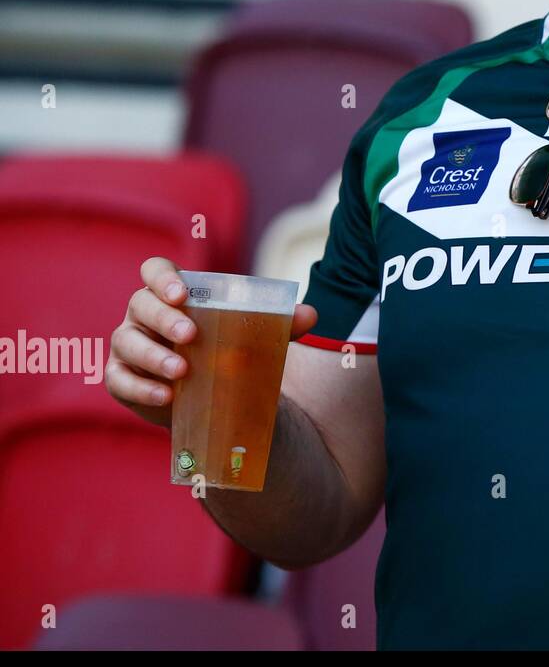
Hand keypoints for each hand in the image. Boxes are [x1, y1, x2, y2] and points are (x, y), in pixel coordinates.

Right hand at [107, 256, 318, 427]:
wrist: (213, 397)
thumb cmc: (229, 350)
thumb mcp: (255, 335)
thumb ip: (281, 323)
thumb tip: (311, 315)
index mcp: (171, 293)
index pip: (153, 270)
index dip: (162, 277)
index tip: (183, 293)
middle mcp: (143, 314)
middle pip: (140, 304)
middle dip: (163, 318)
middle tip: (191, 334)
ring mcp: (128, 345)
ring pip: (127, 342)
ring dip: (153, 355)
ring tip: (183, 370)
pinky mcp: (121, 379)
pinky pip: (120, 380)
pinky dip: (141, 388)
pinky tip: (166, 396)